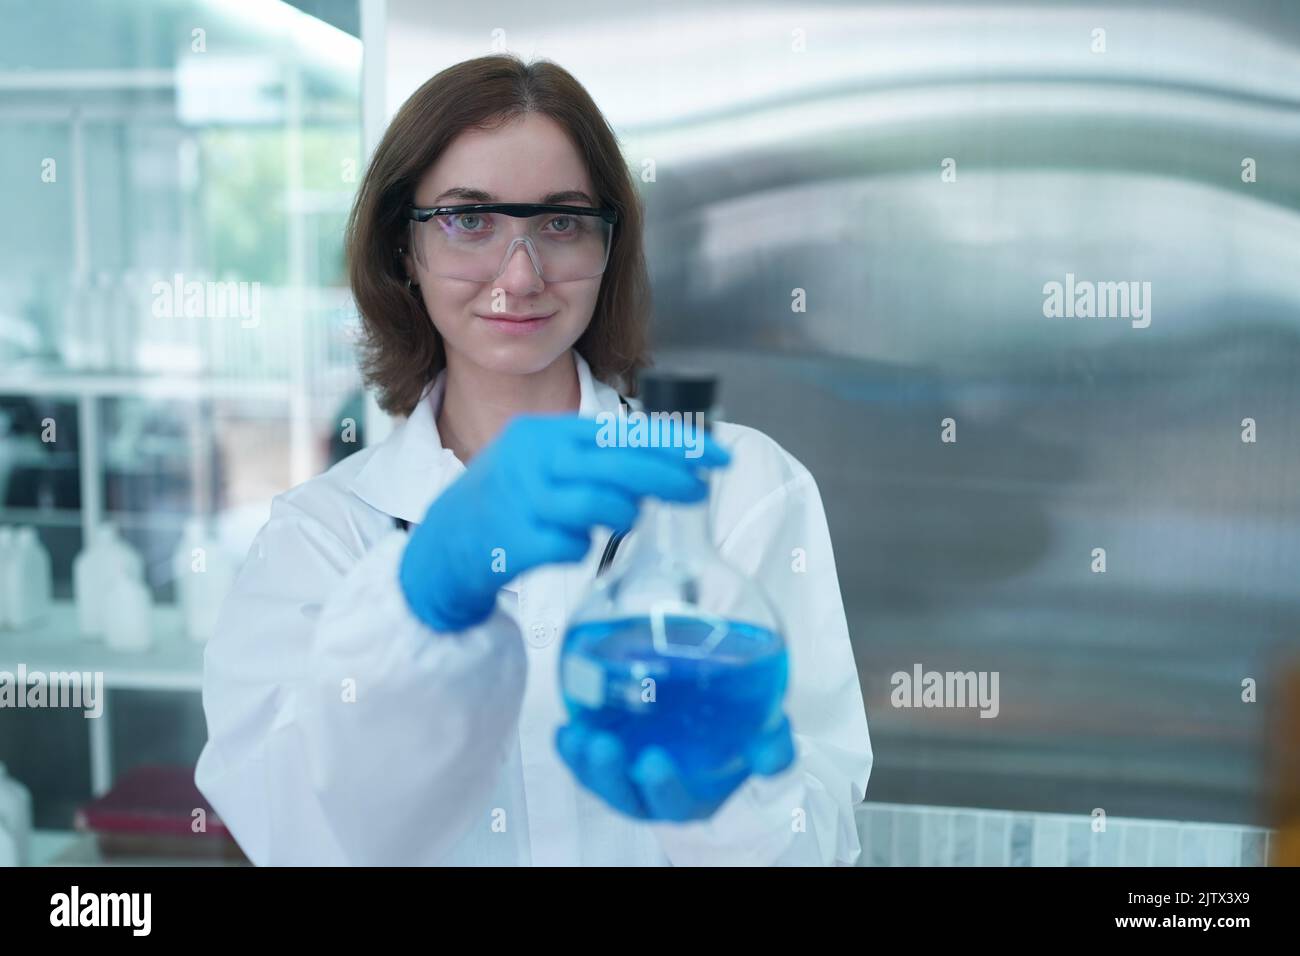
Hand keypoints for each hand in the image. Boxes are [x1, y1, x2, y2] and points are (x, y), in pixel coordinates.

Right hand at [399, 414, 729, 631]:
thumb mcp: (543, 464)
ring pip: (598, 505)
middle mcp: (531, 460)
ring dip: (621, 515)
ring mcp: (520, 501)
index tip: (716, 458)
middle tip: (699, 493)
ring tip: (623, 521)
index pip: (622, 432)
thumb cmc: (505, 504)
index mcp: (544, 435)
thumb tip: (664, 470)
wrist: (441, 548)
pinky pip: (569, 547)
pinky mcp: (512, 542)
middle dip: (668, 478)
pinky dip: (579, 549)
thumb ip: (594, 462)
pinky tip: (569, 547)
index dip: (675, 445)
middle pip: (617, 464)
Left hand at [555, 715, 795, 821]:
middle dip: (608, 773)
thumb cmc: (744, 753)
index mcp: (694, 799)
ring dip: (582, 761)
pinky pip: (585, 763)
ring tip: (573, 734)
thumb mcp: (769, 753)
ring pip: (600, 782)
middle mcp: (656, 797)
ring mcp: (631, 780)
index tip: (655, 761)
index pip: (673, 803)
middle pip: (625, 796)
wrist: (728, 748)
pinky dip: (572, 749)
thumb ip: (772, 751)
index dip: (661, 787)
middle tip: (601, 744)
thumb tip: (769, 745)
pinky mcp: (614, 760)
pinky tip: (564, 728)